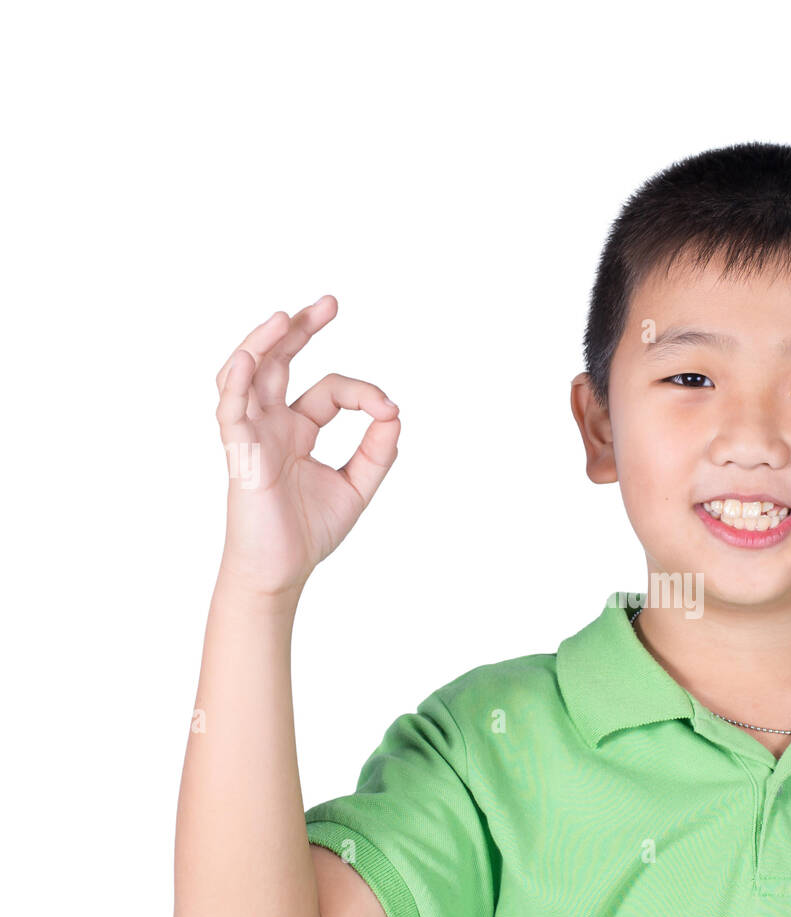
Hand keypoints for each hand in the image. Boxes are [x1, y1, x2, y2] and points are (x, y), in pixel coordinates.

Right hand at [214, 295, 400, 597]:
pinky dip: (238, 379)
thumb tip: (393, 412)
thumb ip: (377, 450)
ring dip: (262, 343)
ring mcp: (252, 434)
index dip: (363, 393)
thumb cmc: (308, 532)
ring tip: (285, 317)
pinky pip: (230, 407)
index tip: (389, 410)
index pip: (330, 390)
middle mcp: (272, 424)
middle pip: (279, 362)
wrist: (281, 572)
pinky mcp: (239, 451)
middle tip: (330, 303)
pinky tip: (252, 356)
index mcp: (298, 429)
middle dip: (301, 331)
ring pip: (248, 373)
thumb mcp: (357, 485)